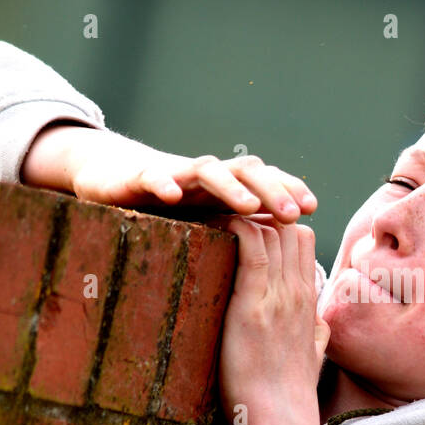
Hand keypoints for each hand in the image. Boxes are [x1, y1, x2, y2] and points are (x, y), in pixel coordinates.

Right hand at [22, 122, 316, 222]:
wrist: (112, 177)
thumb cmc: (169, 208)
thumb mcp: (209, 221)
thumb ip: (243, 231)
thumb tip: (289, 254)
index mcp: (227, 187)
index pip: (266, 181)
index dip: (288, 189)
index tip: (312, 208)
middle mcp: (206, 177)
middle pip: (246, 171)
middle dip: (271, 190)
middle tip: (291, 213)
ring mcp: (174, 174)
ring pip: (207, 170)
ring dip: (229, 186)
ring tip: (247, 205)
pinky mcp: (138, 177)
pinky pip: (152, 176)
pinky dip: (162, 182)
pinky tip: (173, 196)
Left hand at [217, 215, 330, 424]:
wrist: (278, 420)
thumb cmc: (288, 394)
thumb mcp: (312, 357)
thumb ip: (316, 336)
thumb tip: (318, 326)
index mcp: (308, 301)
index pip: (302, 239)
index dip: (277, 223)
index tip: (248, 225)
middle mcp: (297, 292)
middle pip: (288, 227)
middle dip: (258, 213)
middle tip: (223, 212)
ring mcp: (278, 296)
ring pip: (271, 230)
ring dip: (243, 215)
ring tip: (212, 213)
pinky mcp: (253, 304)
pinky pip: (251, 248)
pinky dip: (235, 226)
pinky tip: (216, 222)